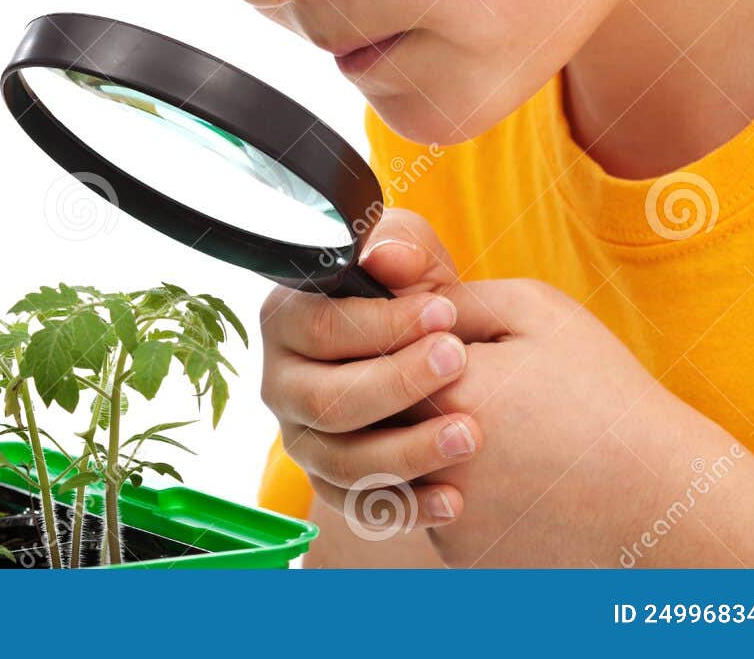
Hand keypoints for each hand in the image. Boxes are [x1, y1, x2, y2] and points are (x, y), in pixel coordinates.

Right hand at [258, 209, 480, 531]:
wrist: (430, 353)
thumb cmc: (412, 296)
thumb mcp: (410, 257)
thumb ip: (401, 245)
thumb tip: (388, 258)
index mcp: (286, 321)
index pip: (320, 328)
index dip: (384, 324)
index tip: (444, 313)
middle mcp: (282, 384)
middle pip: (326, 399)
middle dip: (398, 384)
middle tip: (459, 362)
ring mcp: (303, 439)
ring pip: (342, 461)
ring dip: (409, 451)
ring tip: (470, 434)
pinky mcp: (331, 482)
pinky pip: (358, 508)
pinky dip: (407, 507)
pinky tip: (456, 499)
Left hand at [406, 276, 737, 566]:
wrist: (657, 496)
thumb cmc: (601, 393)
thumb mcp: (535, 312)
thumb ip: (451, 295)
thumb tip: (391, 287)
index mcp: (438, 389)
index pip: (372, 356)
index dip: (403, 345)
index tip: (447, 349)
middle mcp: (423, 458)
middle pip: (375, 415)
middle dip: (406, 399)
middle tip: (474, 395)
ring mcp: (437, 513)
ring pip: (394, 468)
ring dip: (418, 450)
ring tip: (493, 437)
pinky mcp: (457, 553)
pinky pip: (429, 513)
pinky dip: (455, 494)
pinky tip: (509, 481)